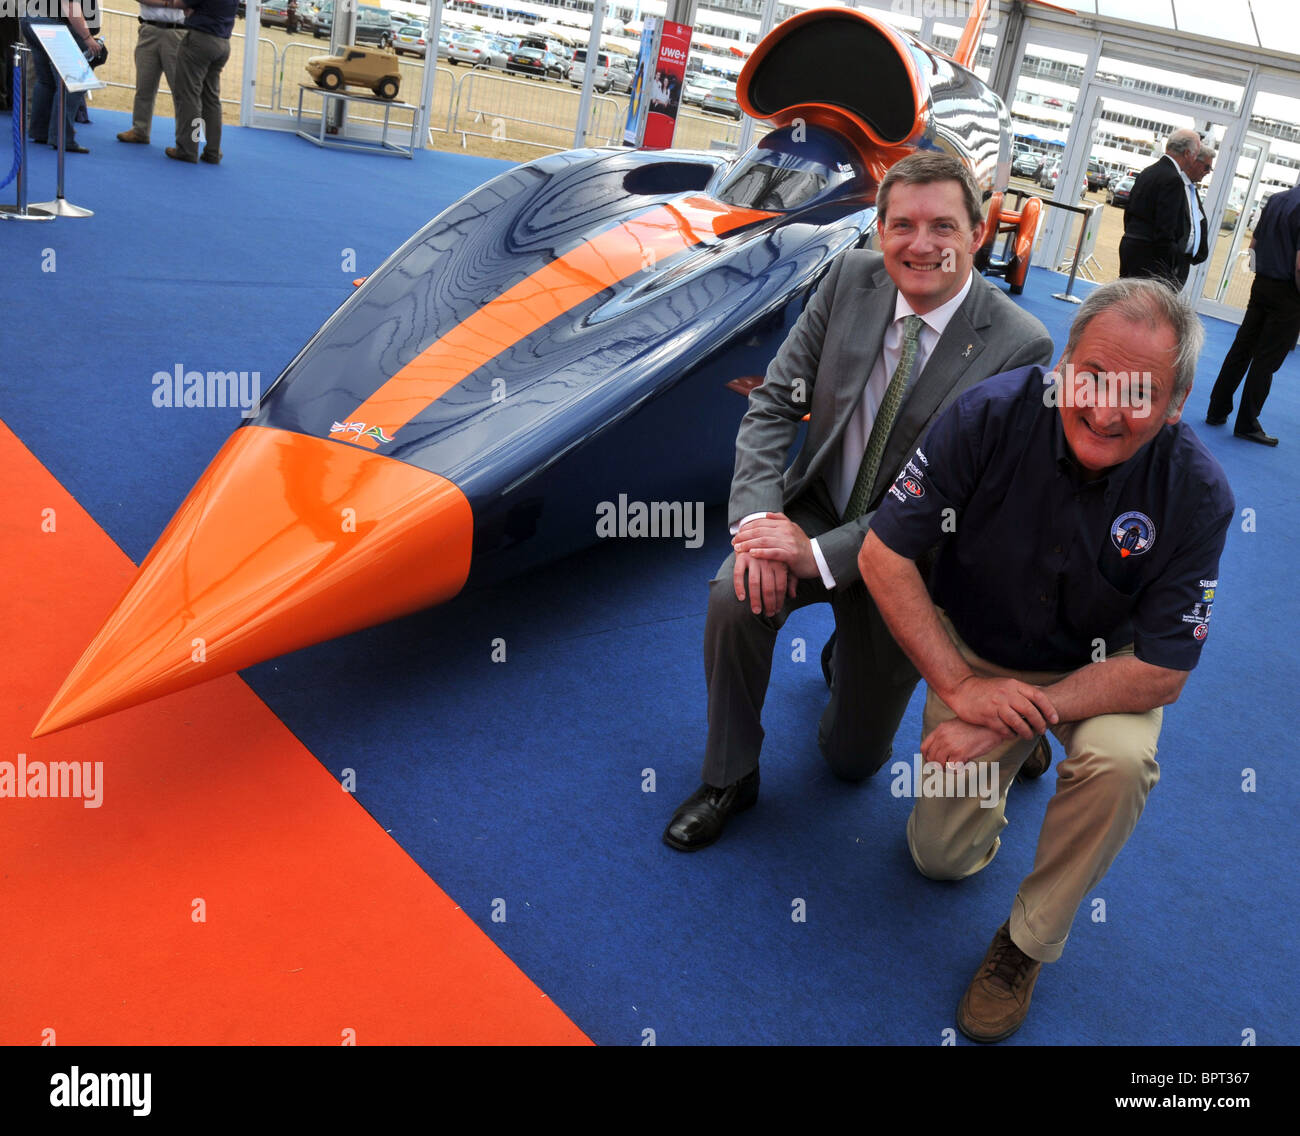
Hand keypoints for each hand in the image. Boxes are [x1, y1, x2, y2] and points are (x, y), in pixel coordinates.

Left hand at [731, 513, 817, 579]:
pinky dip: (761, 552)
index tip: (737, 533)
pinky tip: (751, 554)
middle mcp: (786, 531)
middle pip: (759, 531)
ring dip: (748, 544)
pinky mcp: (791, 555)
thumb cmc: (802, 546)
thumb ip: (781, 520)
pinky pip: (773, 552)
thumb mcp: (793, 529)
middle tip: (733, 542)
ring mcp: (788, 542)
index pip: (761, 523)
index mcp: (784, 524)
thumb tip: (767, 514)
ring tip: (738, 548)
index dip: (747, 527)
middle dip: (744, 536)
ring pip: (764, 541)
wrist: (818, 558)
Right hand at [733, 550, 796, 616]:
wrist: (755, 533)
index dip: (779, 600)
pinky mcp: (742, 556)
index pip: (780, 586)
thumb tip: (793, 595)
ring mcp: (754, 559)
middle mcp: (768, 561)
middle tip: (768, 614)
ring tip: (756, 611)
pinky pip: (738, 574)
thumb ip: (790, 579)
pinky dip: (739, 587)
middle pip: (769, 587)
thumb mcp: (784, 563)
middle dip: (769, 603)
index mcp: (780, 563)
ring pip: (755, 583)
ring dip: (755, 599)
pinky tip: (741, 598)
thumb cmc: (771, 553)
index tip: (776, 610)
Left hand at [921, 718, 1007, 765]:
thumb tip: (941, 751)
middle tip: (947, 767)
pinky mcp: (960, 753)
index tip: (933, 763)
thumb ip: (946, 736)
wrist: (993, 726)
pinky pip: (951, 769)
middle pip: (931, 758)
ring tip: (957, 765)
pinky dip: (956, 771)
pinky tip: (964, 766)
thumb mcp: (956, 726)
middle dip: (938, 766)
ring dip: (947, 769)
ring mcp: (950, 745)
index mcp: (940, 729)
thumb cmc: (977, 726)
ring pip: (940, 765)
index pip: (925, 747)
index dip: (928, 758)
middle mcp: (942, 737)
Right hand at [943, 674, 1058, 738]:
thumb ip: (1020, 692)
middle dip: (1040, 723)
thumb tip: (1039, 702)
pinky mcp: (987, 716)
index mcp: (1013, 684)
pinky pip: (1004, 729)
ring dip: (1026, 732)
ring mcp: (996, 705)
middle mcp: (1006, 693)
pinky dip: (1011, 735)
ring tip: (1029, 736)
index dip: (1049, 709)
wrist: (961, 689)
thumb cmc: (985, 689)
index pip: (1037, 696)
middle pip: (1030, 711)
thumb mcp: (1004, 684)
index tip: (1055, 719)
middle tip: (1043, 730)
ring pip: (1018, 722)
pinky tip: (1013, 736)